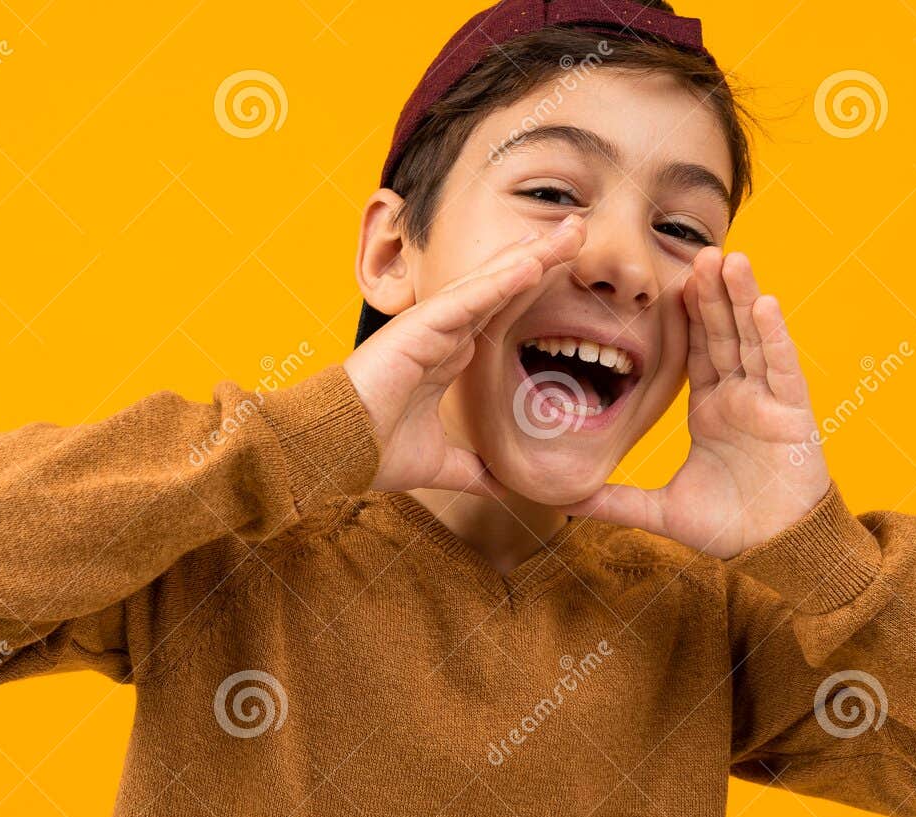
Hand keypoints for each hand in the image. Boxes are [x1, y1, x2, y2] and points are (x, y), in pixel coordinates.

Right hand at [345, 215, 585, 494]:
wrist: (336, 453)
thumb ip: (474, 471)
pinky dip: (500, 281)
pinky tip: (532, 262)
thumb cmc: (374, 453)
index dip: (534, 291)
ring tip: (570, 231)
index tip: (568, 271)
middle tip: (579, 230)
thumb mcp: (441, 465)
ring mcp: (432, 327)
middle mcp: (444, 334)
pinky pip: (467, 299)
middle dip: (542, 258)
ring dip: (531, 256)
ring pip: (490, 283)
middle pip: (503, 288)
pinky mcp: (419, 328)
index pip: (502, 315)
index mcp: (449, 358)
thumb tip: (503, 488)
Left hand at [561, 249, 828, 558]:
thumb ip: (614, 501)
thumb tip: (564, 500)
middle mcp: (741, 397)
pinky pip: (781, 367)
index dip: (687, 315)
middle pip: (724, 333)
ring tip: (730, 257)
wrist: (774, 553)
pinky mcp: (793, 413)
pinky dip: (772, 335)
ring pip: (753, 339)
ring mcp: (768, 401)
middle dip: (713, 293)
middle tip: (699, 250)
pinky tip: (765, 301)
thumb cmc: (729, 528)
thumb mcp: (659, 511)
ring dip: (742, 298)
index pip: (697, 351)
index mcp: (712, 410)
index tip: (670, 279)